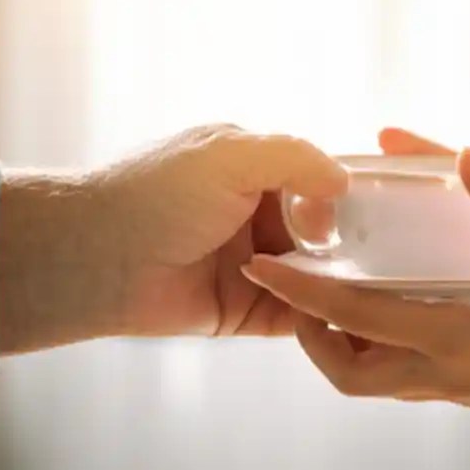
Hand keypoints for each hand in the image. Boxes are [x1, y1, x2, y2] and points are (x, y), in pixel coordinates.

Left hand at [0, 124, 346, 353]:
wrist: (95, 260)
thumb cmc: (157, 194)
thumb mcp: (231, 154)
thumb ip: (295, 158)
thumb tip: (343, 181)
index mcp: (248, 170)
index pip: (313, 179)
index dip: (342, 194)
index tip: (374, 210)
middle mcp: (250, 215)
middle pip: (321, 231)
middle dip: (345, 242)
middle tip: (374, 254)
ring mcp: (249, 265)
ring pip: (313, 274)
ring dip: (336, 280)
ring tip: (370, 286)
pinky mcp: (242, 311)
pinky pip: (293, 315)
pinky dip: (317, 314)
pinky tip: (343, 312)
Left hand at [242, 148, 469, 412]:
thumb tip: (464, 154)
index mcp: (454, 340)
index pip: (353, 318)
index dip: (300, 291)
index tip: (260, 266)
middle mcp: (449, 376)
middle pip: (351, 374)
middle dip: (313, 338)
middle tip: (302, 294)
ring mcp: (467, 394)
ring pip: (382, 384)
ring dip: (351, 349)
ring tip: (343, 301)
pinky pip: (416, 382)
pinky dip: (390, 353)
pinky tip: (407, 314)